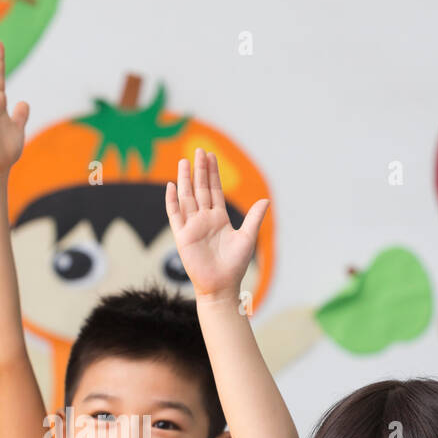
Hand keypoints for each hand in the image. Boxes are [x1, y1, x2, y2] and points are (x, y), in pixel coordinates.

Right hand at [166, 148, 268, 300]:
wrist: (221, 286)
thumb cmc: (235, 265)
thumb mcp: (247, 238)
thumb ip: (254, 218)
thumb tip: (266, 200)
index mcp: (219, 218)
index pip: (214, 191)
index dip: (213, 174)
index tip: (211, 157)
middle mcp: (204, 219)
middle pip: (200, 189)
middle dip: (200, 170)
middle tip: (199, 151)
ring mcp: (192, 226)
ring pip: (187, 197)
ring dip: (186, 179)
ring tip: (184, 162)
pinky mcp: (182, 236)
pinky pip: (175, 215)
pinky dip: (172, 201)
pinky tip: (171, 186)